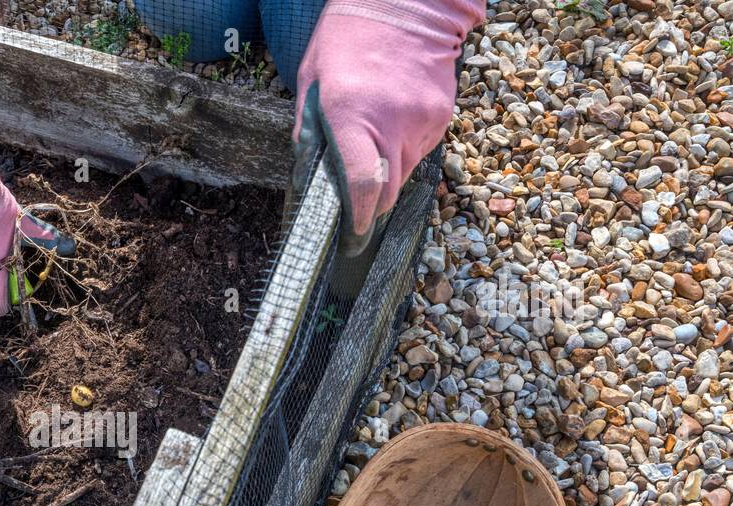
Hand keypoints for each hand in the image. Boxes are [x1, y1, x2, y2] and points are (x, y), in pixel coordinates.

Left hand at [294, 1, 483, 253]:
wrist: (407, 3)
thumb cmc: (349, 38)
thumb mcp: (311, 81)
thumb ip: (310, 132)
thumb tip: (310, 175)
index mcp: (352, 115)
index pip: (364, 185)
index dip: (359, 218)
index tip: (352, 235)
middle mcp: (393, 123)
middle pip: (388, 191)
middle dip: (372, 205)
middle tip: (356, 203)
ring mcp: (423, 120)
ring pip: (405, 173)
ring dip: (388, 173)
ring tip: (374, 141)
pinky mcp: (443, 115)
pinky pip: (421, 151)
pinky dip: (405, 150)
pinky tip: (393, 123)